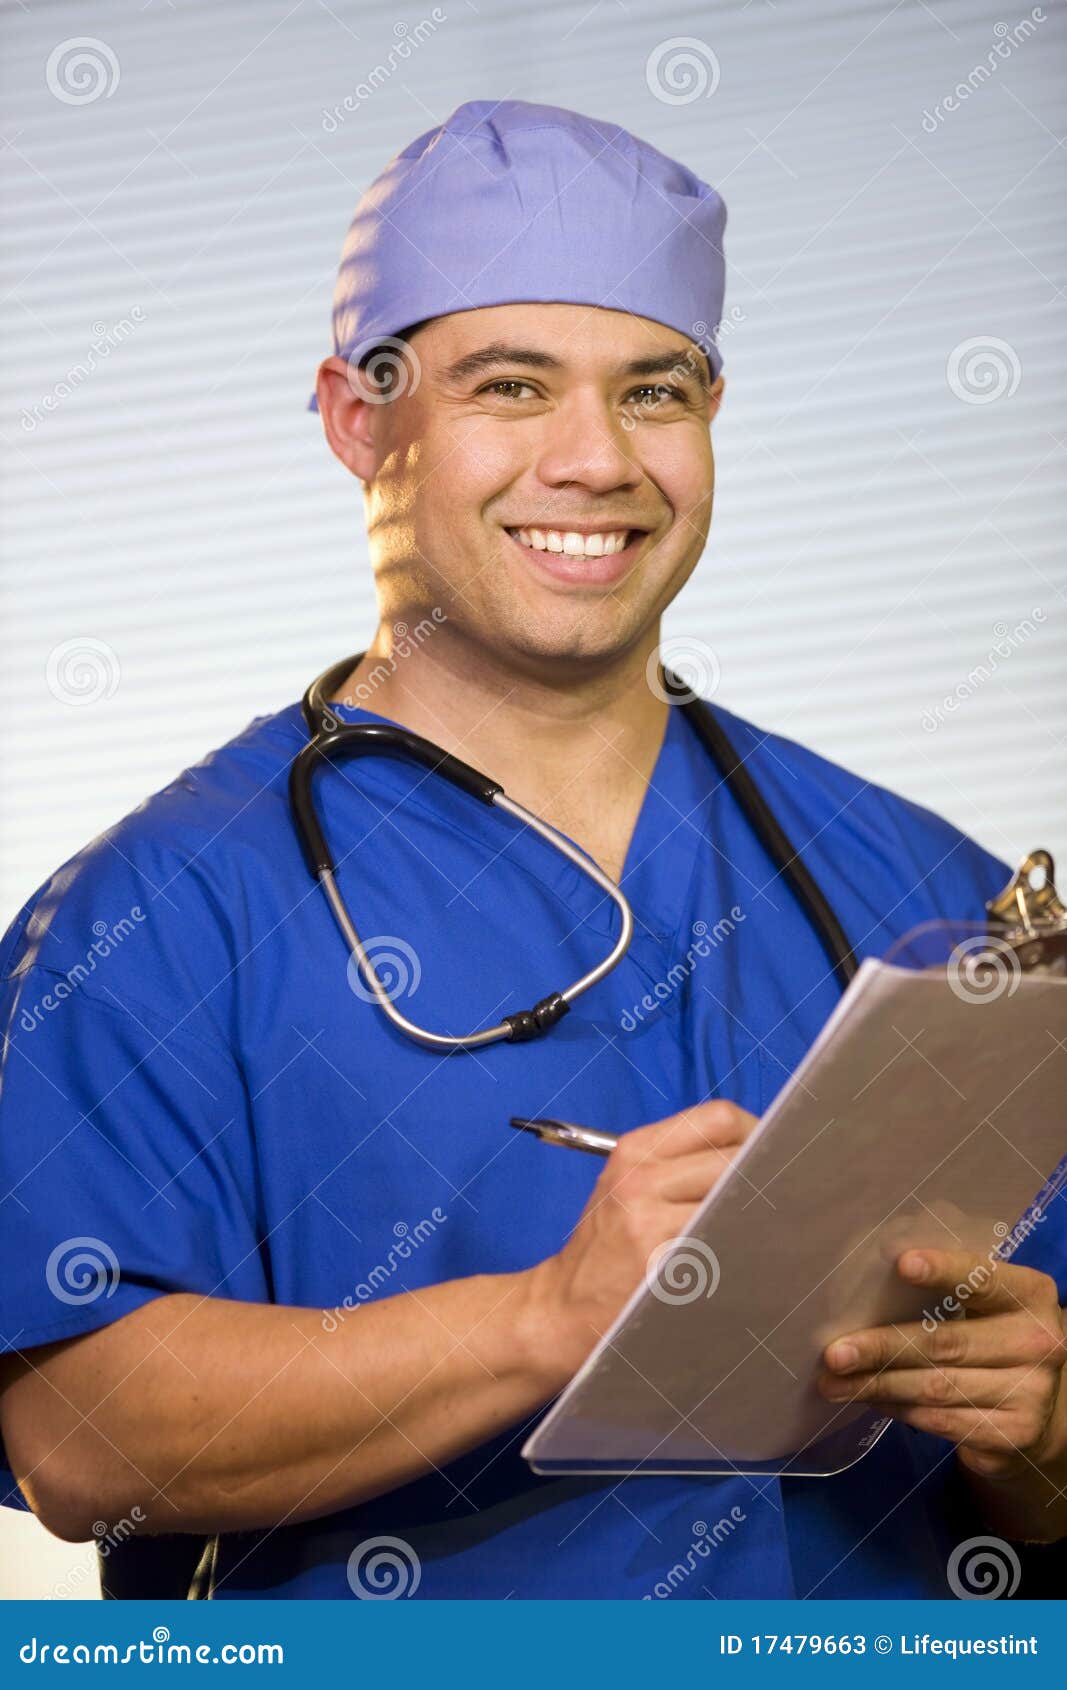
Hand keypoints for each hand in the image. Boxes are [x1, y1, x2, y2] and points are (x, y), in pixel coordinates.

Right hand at [528, 1099, 757, 1380]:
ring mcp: (648, 1223)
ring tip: (768, 1233)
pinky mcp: (659, 1267)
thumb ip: (683, 1162)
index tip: (772, 1155)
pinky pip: (722, 1249)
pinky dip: (742, 1254)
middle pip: (734, 1159)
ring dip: (760, 1220)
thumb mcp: (630, 1186)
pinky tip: (745, 1264)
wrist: (563, 1307)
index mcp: (636, 1149)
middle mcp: (640, 1179)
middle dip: (766, 1178)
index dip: (757, 1132)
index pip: (718, 1119)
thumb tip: (763, 1150)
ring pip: (734, 1205)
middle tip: (784, 1199)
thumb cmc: (609, 1245)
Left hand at [817, 1246, 1066, 1477]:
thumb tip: (866, 1291)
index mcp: (1030, 1295)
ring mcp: (1029, 1394)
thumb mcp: (988, 1305)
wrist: (1046, 1404)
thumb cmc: (996, 1334)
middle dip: (882, 1348)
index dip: (943, 1270)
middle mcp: (1038, 1344)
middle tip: (833, 1353)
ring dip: (877, 1385)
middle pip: (945, 1344)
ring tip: (833, 1383)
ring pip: (935, 1388)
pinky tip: (868, 1399)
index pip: (983, 1279)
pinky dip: (897, 1408)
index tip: (901, 1263)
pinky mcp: (1012, 1436)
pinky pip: (939, 1420)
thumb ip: (948, 1292)